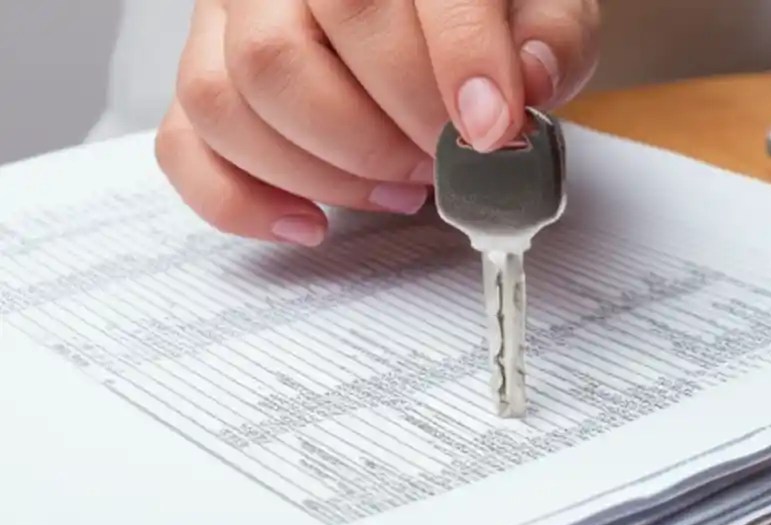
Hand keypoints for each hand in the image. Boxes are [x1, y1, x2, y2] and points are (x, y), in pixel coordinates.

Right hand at [154, 0, 599, 246]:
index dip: (448, 66)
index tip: (491, 131)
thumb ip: (550, 35)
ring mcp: (226, 23)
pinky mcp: (204, 81)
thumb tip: (529, 78)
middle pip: (285, 56)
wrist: (437, 14)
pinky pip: (185, 146)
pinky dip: (243, 202)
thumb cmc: (485, 11)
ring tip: (402, 190)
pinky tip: (312, 222)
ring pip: (228, 100)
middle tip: (444, 164)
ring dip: (326, 171)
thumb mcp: (541, 6)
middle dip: (382, 137)